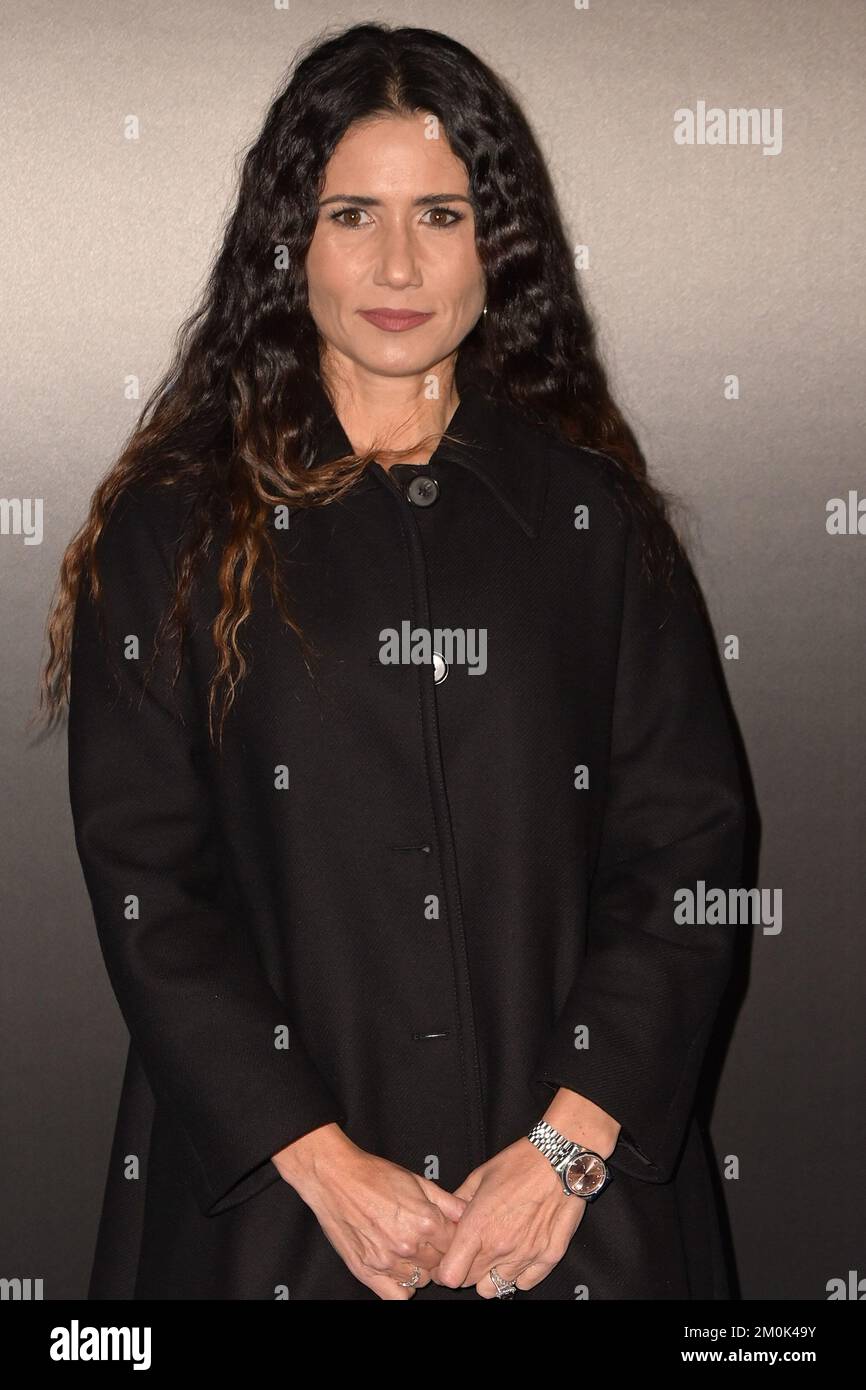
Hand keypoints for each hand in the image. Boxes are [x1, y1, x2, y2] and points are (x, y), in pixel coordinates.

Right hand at [273, 1126, 467, 1298]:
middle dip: (438, 1254)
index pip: (456, 1245)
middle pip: (440, 1265)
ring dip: (421, 1269)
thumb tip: (469, 1215)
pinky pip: (396, 1296)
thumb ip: (448, 1202)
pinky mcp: (367, 1272)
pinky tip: (399, 1269)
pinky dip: (402, 1287)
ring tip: (410, 1250)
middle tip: (428, 1240)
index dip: (453, 1239)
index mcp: (425, 1221)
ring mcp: (387, 1262)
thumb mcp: (418, 1181)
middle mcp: (409, 1245)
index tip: (446, 1234)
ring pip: (421, 1281)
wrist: (335, 1178)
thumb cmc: (374, 1175)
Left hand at [429, 1137, 587, 1296]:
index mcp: (478, 1226)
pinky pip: (525, 1284)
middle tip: (471, 1254)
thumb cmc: (520, 1163)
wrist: (559, 1159)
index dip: (445, 1271)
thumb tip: (447, 1217)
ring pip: (496, 1288)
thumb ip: (458, 1202)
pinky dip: (518, 1275)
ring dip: (491, 1274)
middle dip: (466, 1272)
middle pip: (471, 1284)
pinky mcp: (549, 1257)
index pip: (451, 1275)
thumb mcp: (479, 1176)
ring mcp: (526, 1255)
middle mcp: (501, 1246)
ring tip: (496, 1254)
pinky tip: (517, 1255)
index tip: (448, 1262)